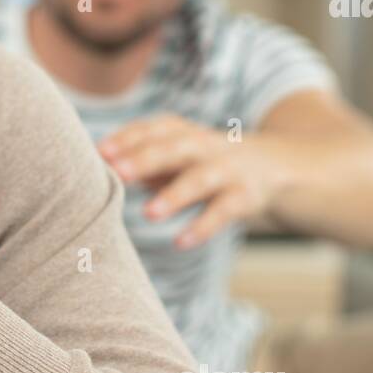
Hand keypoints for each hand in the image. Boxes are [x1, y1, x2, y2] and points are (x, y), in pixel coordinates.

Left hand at [97, 114, 286, 248]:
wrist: (272, 165)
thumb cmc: (205, 161)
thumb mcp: (176, 156)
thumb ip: (143, 163)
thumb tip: (102, 170)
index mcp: (183, 132)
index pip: (152, 130)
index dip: (127, 139)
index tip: (99, 152)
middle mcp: (204, 145)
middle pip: (174, 148)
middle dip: (145, 158)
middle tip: (117, 172)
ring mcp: (227, 169)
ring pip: (200, 179)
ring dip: (175, 195)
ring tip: (149, 214)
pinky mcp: (245, 196)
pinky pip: (224, 211)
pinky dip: (203, 227)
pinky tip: (180, 242)